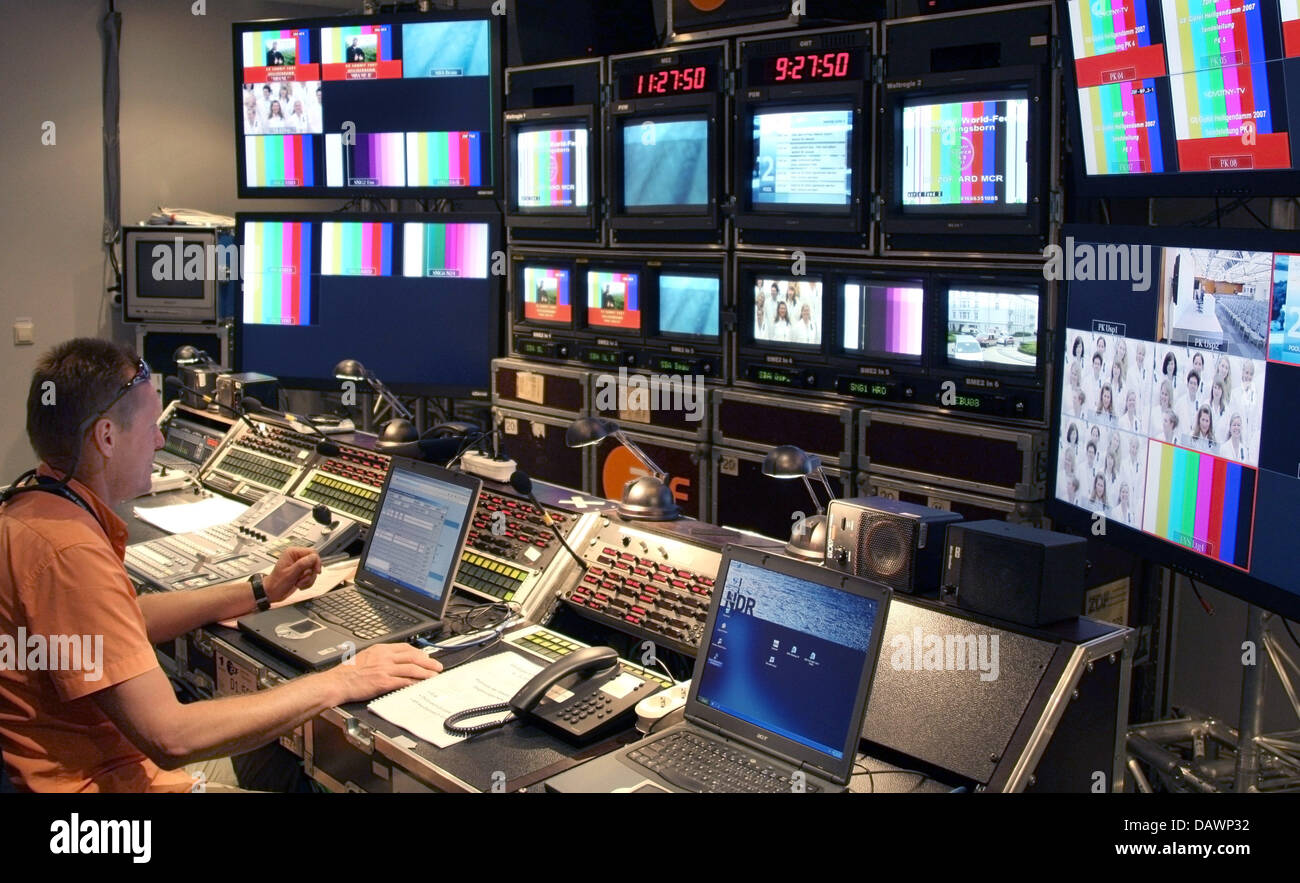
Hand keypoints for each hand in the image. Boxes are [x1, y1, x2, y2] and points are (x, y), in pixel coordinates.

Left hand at [263, 547, 321, 602]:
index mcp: (292, 553)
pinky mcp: (301, 572)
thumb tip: (314, 557)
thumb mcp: (290, 573)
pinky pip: (311, 576)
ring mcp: (299, 565)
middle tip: (302, 579)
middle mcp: (297, 557)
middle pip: (314, 562)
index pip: (312, 552)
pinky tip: (299, 585)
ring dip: (308, 579)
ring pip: (313, 570)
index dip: (316, 562)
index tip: (316, 571)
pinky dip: (307, 582)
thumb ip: (302, 564)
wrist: (272, 593)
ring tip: (298, 583)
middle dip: (310, 573)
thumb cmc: (277, 583)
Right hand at [327, 644, 442, 703]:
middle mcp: (385, 657)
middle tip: (437, 666)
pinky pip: (404, 681)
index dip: (419, 652)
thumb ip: (380, 656)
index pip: (406, 647)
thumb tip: (394, 659)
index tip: (427, 657)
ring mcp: (385, 669)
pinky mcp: (384, 682)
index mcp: (381, 649)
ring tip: (434, 676)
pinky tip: (421, 685)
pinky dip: (415, 683)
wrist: (337, 682)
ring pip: (412, 669)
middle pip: (413, 657)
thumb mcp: (366, 656)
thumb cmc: (348, 672)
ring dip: (426, 673)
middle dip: (428, 662)